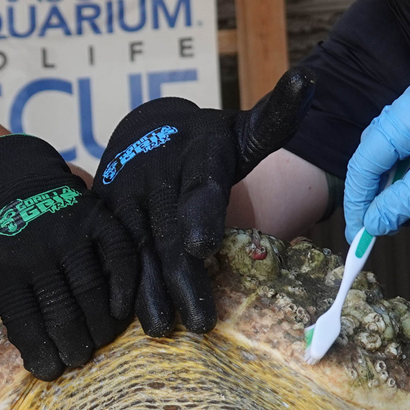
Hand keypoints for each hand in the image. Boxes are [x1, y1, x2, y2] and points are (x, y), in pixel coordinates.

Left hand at [0, 133, 135, 381]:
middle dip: (74, 347)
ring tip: (97, 342)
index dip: (41, 355)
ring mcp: (72, 232)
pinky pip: (122, 259)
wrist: (9, 173)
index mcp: (2, 266)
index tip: (48, 371)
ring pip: (95, 293)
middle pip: (65, 314)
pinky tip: (117, 310)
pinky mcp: (98, 218)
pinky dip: (124, 289)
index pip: (27, 324)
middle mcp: (39, 249)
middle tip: (76, 360)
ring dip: (100, 327)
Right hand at [93, 68, 314, 335]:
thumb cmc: (206, 145)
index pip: (202, 188)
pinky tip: (126, 321)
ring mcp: (121, 198)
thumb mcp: (240, 131)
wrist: (144, 133)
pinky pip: (108, 257)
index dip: (201, 216)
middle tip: (200, 321)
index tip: (203, 247)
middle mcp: (154, 176)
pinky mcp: (100, 219)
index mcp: (196, 156)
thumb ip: (277, 119)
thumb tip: (309, 80)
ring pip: (136, 251)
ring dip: (147, 293)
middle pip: (169, 234)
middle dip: (182, 279)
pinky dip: (118, 289)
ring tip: (162, 328)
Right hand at [344, 72, 409, 239]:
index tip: (357, 233)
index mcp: (405, 114)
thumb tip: (373, 224)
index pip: (365, 160)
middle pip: (374, 157)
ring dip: (388, 190)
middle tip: (369, 231)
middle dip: (369, 196)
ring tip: (389, 221)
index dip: (358, 199)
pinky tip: (407, 203)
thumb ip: (400, 204)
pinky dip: (406, 181)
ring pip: (392, 158)